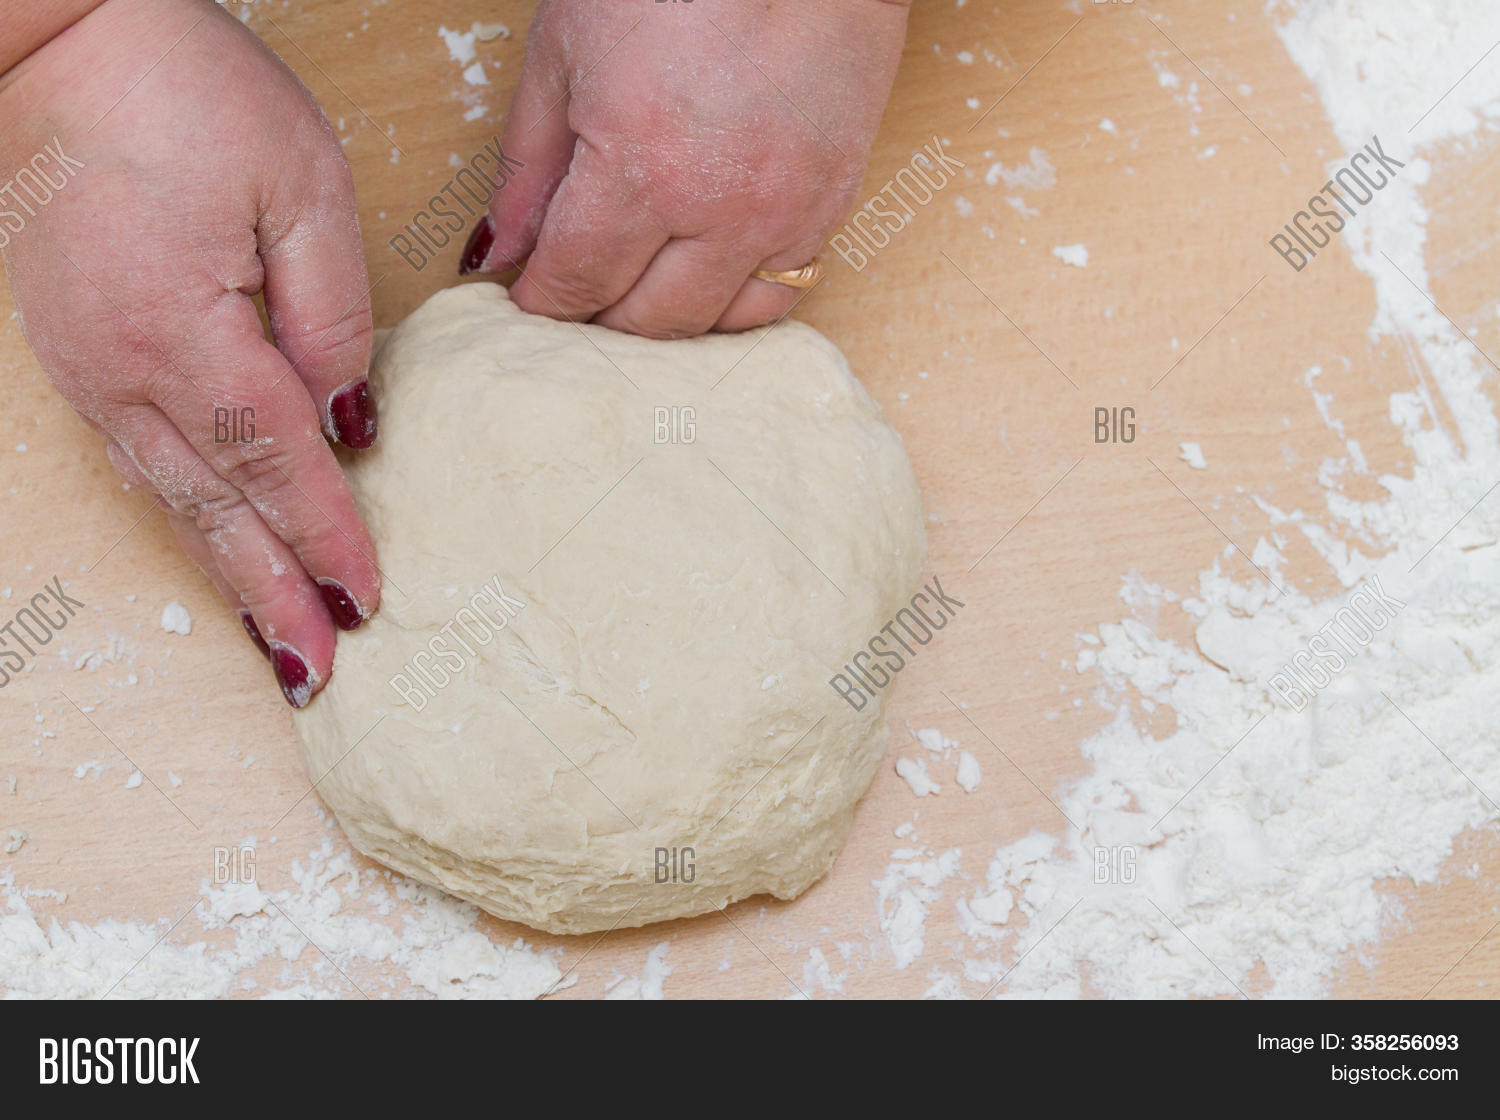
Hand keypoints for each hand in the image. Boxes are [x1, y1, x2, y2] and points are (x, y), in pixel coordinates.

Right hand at [0, 0, 379, 706]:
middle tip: (317, 673)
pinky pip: (143, 460)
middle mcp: (123, 370)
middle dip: (269, 597)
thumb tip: (347, 419)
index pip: (276, 465)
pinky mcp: (78, 352)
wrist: (59, 38)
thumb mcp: (300, 189)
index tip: (367, 599)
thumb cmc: (188, 94)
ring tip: (276, 641)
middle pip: (212, 510)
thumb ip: (330, 316)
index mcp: (186, 332)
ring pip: (170, 498)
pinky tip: (221, 548)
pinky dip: (190, 518)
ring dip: (228, 574)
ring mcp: (88, 367)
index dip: (325, 537)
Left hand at [462, 0, 910, 336]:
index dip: (543, 301)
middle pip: (645, 319)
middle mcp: (719, 209)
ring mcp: (783, 214)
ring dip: (668, 315)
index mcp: (642, 167)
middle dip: (598, 316)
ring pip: (716, 322)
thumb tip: (502, 248)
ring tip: (640, 283)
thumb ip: (528, 162)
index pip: (577, 281)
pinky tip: (707, 267)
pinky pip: (780, 293)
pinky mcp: (832, 206)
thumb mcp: (566, 47)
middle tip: (579, 289)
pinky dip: (735, 297)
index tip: (531, 298)